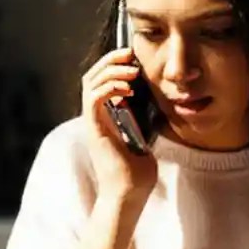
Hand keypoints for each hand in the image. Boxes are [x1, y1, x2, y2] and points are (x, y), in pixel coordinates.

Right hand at [80, 47, 157, 204]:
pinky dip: (109, 87)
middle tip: (129, 53)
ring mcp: (93, 123)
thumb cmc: (137, 174)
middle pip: (91, 76)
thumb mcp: (145, 140)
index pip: (100, 81)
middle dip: (109, 60)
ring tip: (130, 69)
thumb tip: (158, 109)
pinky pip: (94, 99)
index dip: (113, 65)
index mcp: (105, 118)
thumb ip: (144, 123)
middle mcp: (95, 118)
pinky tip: (127, 89)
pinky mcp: (95, 129)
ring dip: (110, 70)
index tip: (133, 60)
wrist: (128, 195)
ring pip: (90, 83)